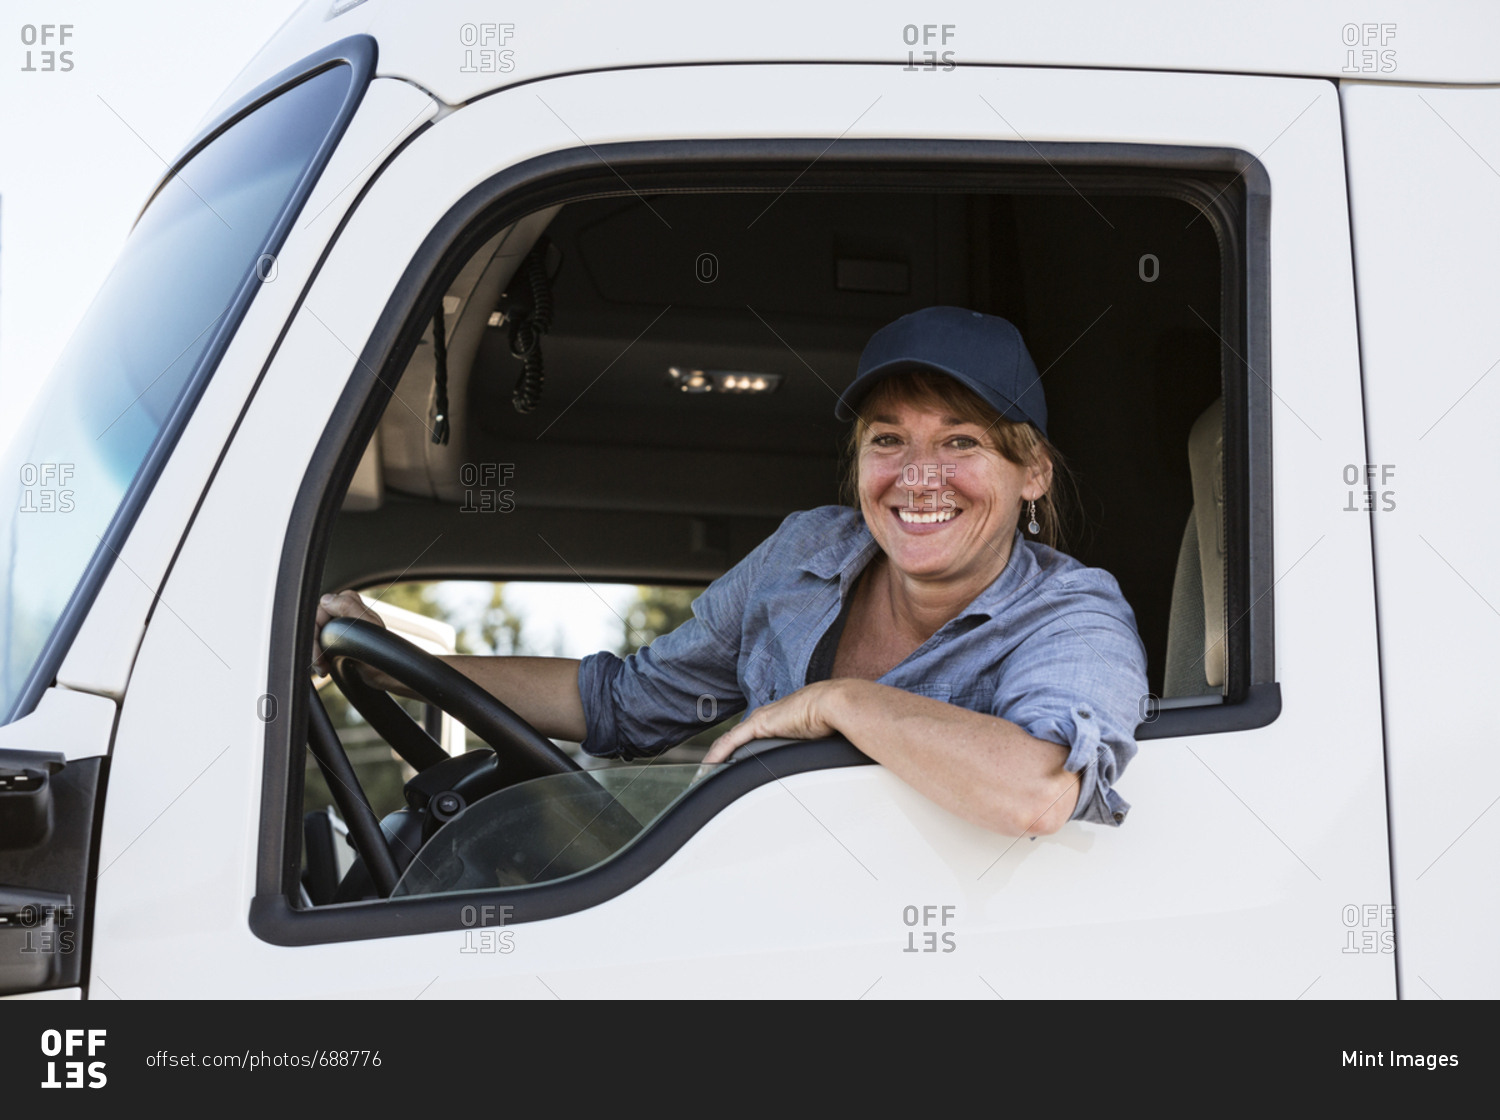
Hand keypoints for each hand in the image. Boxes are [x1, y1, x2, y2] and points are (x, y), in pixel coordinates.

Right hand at [312, 590, 385, 674]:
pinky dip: (319, 656)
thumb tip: (326, 599)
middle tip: (320, 665)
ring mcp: (340, 623)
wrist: (384, 673)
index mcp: (349, 600)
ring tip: (323, 668)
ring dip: (316, 654)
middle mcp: (344, 609)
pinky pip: (319, 643)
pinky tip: (325, 667)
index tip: (319, 655)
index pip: (319, 612)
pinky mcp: (337, 636)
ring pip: (315, 635)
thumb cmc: (380, 654)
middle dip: (314, 647)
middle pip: (315, 625)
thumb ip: (347, 607)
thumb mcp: (366, 626)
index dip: (315, 634)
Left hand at [702, 680, 849, 763]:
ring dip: (715, 760)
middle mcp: (766, 719)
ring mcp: (761, 720)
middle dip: (721, 760)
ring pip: (729, 743)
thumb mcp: (816, 742)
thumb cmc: (833, 721)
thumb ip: (807, 753)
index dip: (736, 755)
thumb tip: (814, 774)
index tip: (729, 771)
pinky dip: (717, 755)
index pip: (750, 740)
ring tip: (704, 777)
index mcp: (779, 722)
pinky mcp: (759, 724)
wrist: (835, 704)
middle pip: (735, 742)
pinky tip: (708, 768)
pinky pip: (730, 742)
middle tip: (709, 779)